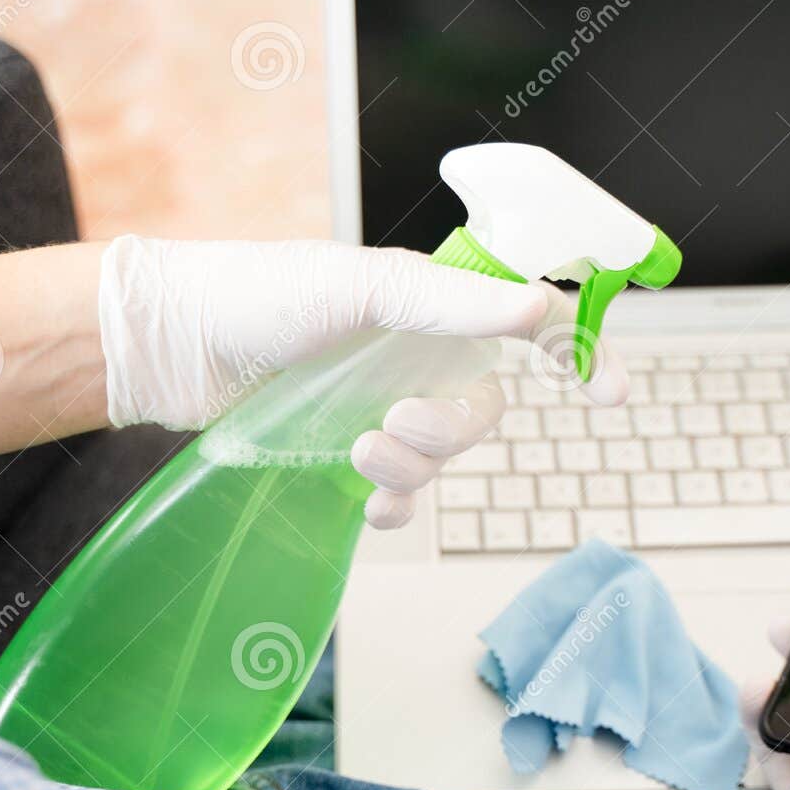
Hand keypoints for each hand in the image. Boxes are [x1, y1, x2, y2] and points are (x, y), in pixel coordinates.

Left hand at [97, 237, 627, 527]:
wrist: (177, 346)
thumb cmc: (259, 294)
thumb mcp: (359, 286)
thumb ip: (451, 302)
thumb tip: (539, 304)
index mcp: (430, 307)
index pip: (525, 328)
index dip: (576, 355)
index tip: (611, 391)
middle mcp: (415, 358)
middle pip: (482, 413)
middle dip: (448, 431)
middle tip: (394, 423)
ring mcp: (381, 408)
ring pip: (440, 458)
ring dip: (409, 464)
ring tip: (353, 448)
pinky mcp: (344, 454)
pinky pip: (398, 495)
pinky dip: (390, 504)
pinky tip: (363, 500)